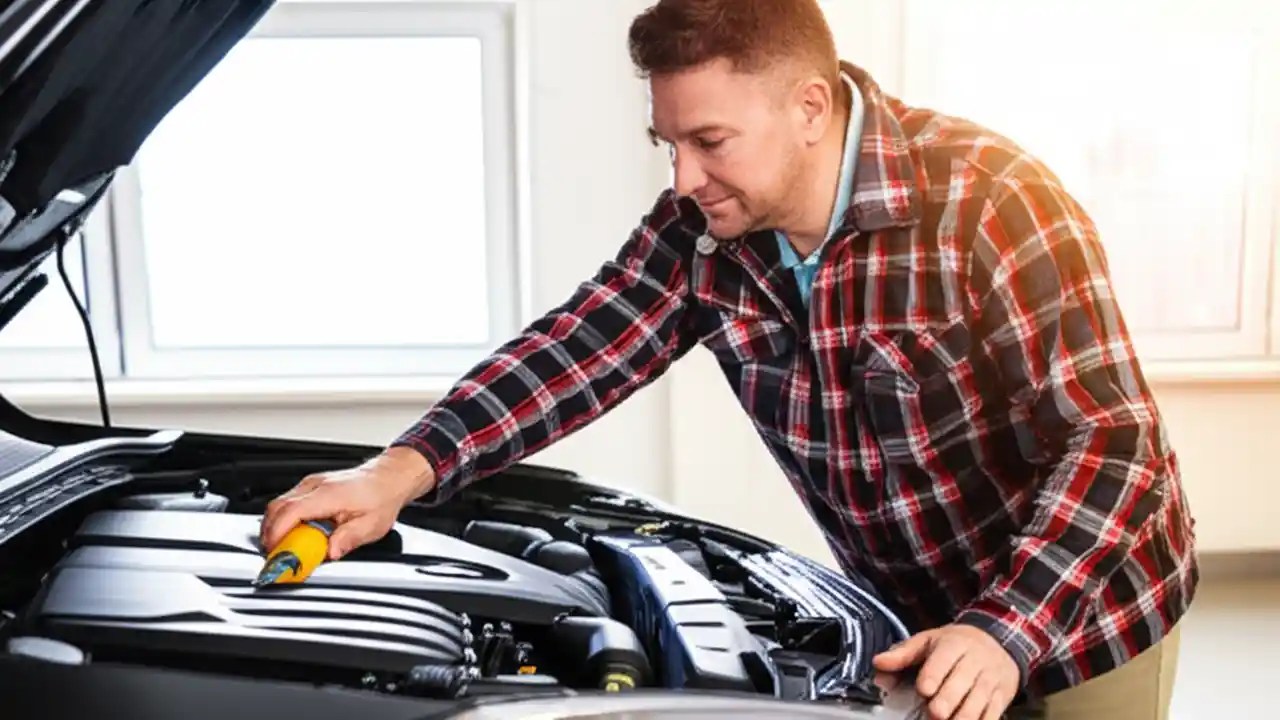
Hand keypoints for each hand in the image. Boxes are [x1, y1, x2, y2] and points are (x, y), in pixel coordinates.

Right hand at [259, 446, 435, 559]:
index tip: (275, 553)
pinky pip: (287, 503)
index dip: (277, 534)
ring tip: (285, 548)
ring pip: (278, 504)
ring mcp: (311, 484)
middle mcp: (316, 485)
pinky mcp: (310, 486)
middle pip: (277, 508)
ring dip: (275, 527)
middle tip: (277, 556)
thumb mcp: (372, 525)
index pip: (291, 512)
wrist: (388, 478)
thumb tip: (331, 552)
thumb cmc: (381, 498)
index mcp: (329, 494)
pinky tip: (294, 534)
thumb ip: (349, 539)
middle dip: (270, 534)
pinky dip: (283, 520)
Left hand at [872, 624, 1018, 719]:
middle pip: (962, 683)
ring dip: (963, 717)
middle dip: (947, 701)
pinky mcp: (1001, 697)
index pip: (944, 660)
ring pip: (979, 702)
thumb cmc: (956, 644)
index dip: (934, 675)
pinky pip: (992, 715)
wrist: (999, 641)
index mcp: (953, 645)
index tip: (924, 689)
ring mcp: (990, 681)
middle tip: (934, 713)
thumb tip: (878, 662)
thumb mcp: (929, 640)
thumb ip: (903, 653)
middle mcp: (974, 662)